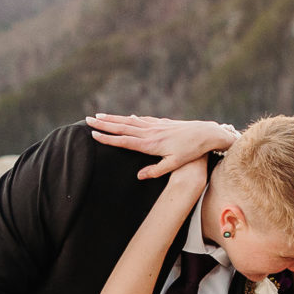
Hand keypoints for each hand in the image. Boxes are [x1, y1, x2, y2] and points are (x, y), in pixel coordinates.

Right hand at [86, 113, 238, 177]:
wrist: (206, 133)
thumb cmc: (191, 151)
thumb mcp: (174, 164)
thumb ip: (156, 171)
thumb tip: (139, 176)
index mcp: (151, 144)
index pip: (124, 141)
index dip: (108, 138)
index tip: (94, 134)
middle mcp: (150, 133)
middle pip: (122, 128)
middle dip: (104, 124)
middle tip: (88, 120)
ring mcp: (155, 126)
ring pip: (129, 122)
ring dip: (114, 119)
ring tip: (99, 116)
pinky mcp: (161, 123)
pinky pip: (141, 120)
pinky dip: (130, 118)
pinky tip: (125, 117)